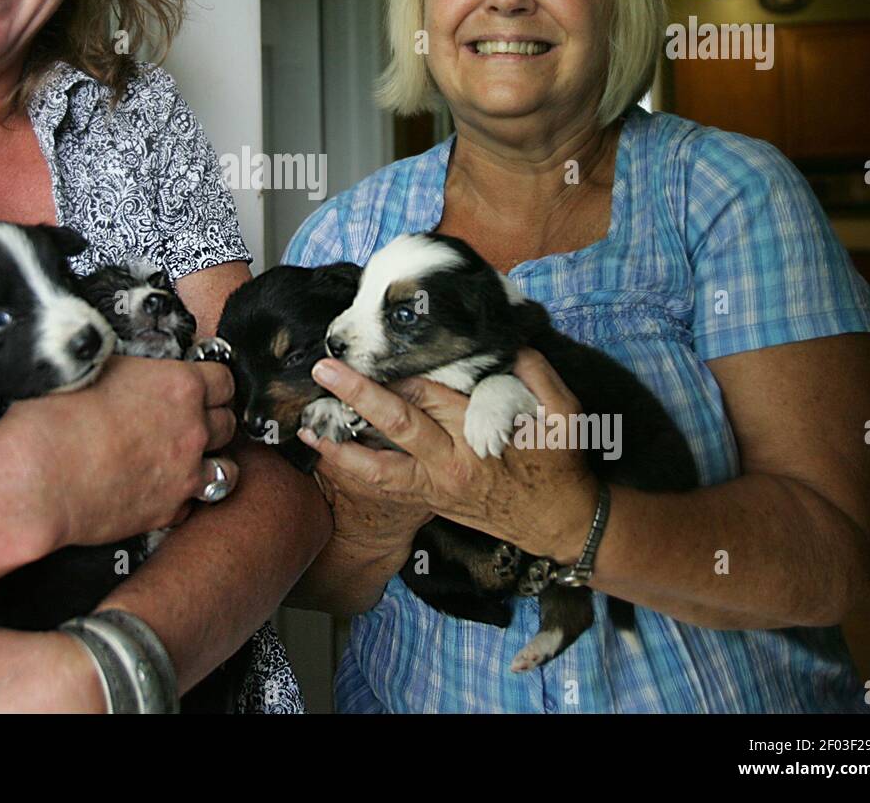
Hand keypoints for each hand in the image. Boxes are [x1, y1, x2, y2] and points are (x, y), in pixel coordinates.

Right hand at [0, 355, 238, 550]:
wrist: (38, 476)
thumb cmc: (56, 417)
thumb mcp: (101, 368)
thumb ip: (136, 373)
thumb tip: (136, 373)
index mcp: (181, 386)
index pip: (224, 379)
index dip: (212, 382)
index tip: (202, 386)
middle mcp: (192, 430)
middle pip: (227, 421)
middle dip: (211, 419)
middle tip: (188, 421)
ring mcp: (185, 473)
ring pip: (225, 467)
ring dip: (209, 461)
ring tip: (185, 459)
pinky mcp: (167, 510)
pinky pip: (190, 504)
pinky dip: (180, 498)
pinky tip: (158, 489)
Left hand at [302, 350, 597, 560]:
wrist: (562, 524)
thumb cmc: (561, 466)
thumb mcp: (564, 414)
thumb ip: (536, 374)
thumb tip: (510, 344)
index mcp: (477, 437)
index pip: (430, 395)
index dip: (402, 370)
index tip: (375, 348)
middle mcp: (449, 464)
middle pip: (395, 422)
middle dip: (357, 394)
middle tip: (324, 370)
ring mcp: (434, 488)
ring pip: (376, 467)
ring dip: (339, 445)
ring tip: (304, 426)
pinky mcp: (428, 502)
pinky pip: (383, 487)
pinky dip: (353, 471)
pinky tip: (329, 455)